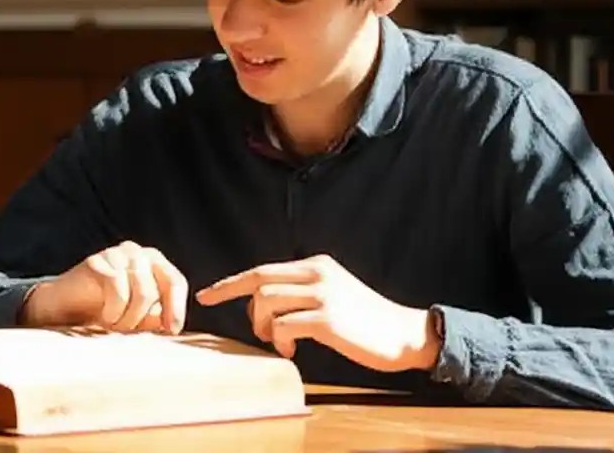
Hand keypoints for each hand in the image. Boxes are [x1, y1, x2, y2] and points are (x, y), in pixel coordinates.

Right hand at [20, 241, 187, 333]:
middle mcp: (138, 253)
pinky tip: (105, 315)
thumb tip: (174, 326)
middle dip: (143, 318)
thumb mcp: (137, 317)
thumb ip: (157, 317)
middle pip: (156, 290)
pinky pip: (118, 287)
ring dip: (129, 317)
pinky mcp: (98, 260)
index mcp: (154, 263)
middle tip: (127, 331)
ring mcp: (117, 254)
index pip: (176, 282)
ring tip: (114, 324)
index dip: (176, 308)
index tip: (172, 331)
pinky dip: (114, 309)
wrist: (64, 309)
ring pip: (141, 291)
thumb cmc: (105, 312)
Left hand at [195, 254, 440, 372]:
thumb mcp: (334, 291)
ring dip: (262, 326)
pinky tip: (290, 349)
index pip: (263, 269)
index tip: (207, 295)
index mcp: (317, 265)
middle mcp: (317, 274)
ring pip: (265, 302)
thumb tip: (264, 304)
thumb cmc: (366, 320)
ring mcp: (322, 295)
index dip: (231, 283)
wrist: (405, 333)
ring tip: (276, 341)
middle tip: (248, 328)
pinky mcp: (327, 319)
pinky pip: (283, 326)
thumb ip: (303, 290)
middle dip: (237, 302)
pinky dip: (279, 340)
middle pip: (258, 280)